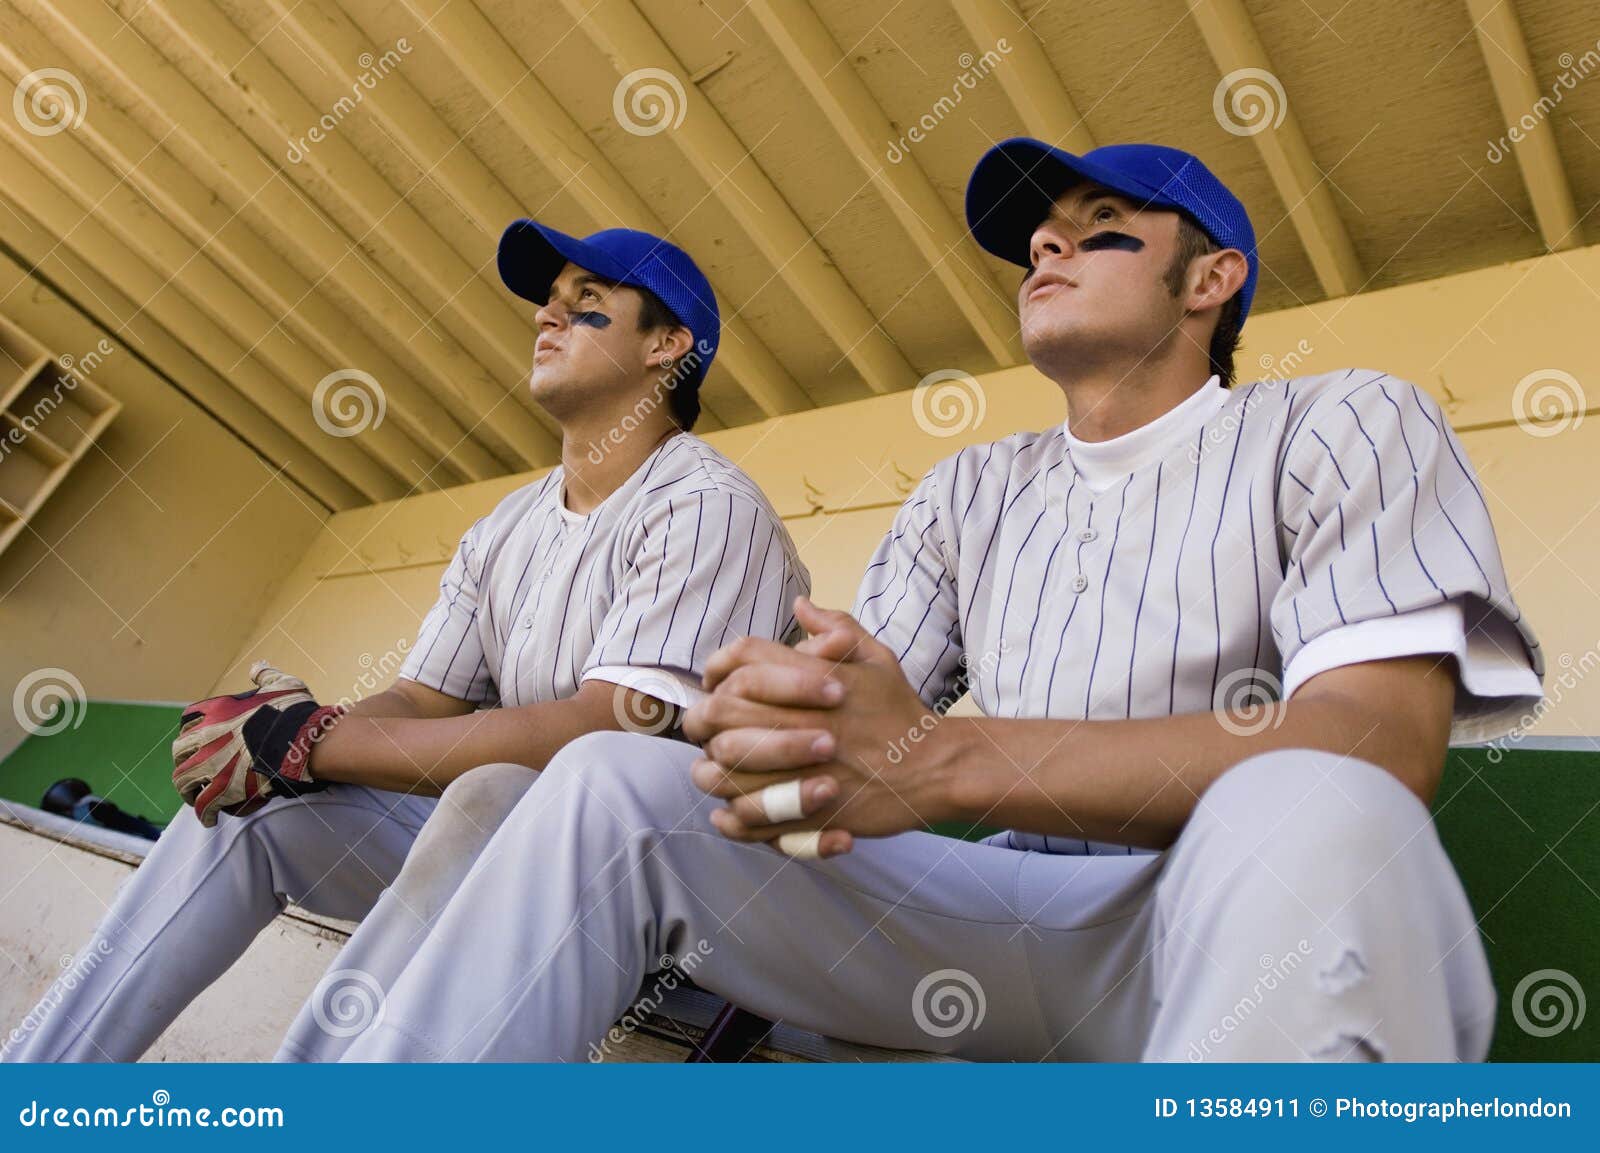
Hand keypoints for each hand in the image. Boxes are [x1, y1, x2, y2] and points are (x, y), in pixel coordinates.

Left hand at [171, 661, 343, 826]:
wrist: (301, 741)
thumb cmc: (294, 712)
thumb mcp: (282, 684)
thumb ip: (266, 676)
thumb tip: (257, 665)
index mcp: (217, 711)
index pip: (188, 718)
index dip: (190, 728)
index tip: (196, 736)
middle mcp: (206, 737)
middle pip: (179, 751)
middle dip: (184, 761)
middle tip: (195, 769)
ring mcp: (211, 764)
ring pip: (183, 781)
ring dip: (187, 790)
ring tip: (194, 797)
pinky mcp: (222, 789)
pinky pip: (203, 806)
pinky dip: (204, 814)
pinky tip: (209, 820)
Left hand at [682, 598, 959, 857]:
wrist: (935, 767)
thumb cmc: (901, 712)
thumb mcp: (876, 658)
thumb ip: (836, 628)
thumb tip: (801, 607)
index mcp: (815, 680)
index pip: (743, 660)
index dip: (718, 668)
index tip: (715, 683)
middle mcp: (804, 720)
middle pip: (721, 712)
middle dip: (703, 719)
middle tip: (704, 728)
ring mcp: (805, 768)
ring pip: (726, 768)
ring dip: (713, 769)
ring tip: (714, 770)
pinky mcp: (810, 811)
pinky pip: (751, 818)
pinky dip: (732, 817)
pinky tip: (727, 811)